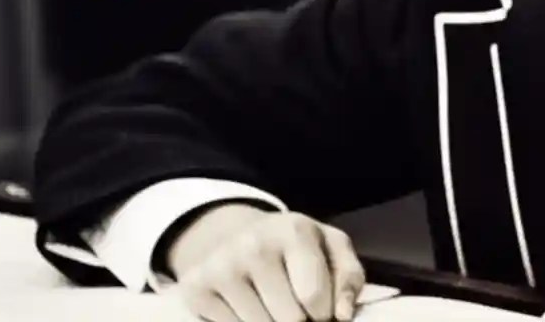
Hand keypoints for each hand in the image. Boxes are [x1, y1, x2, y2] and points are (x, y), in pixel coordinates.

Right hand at [167, 205, 365, 321]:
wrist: (242, 235)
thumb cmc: (300, 249)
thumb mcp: (333, 250)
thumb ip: (349, 280)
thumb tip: (343, 315)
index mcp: (293, 231)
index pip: (313, 296)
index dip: (323, 314)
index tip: (321, 309)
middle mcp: (252, 245)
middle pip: (288, 319)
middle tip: (296, 309)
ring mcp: (220, 267)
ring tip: (274, 306)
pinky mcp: (195, 288)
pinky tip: (248, 307)